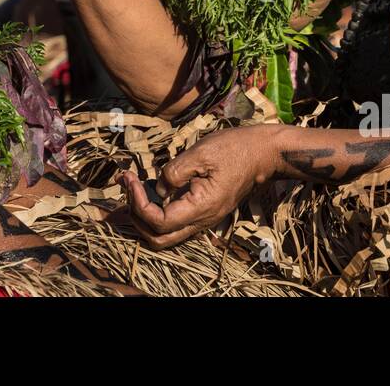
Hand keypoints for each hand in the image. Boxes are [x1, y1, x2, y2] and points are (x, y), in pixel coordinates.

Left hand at [120, 125, 279, 249]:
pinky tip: (148, 188)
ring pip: (166, 234)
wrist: (262, 154)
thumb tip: (158, 188)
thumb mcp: (201, 153)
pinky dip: (156, 211)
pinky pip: (175, 222)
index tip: (132, 180)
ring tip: (132, 186)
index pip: (159, 222)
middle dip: (136, 216)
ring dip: (144, 215)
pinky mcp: (204, 210)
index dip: (139, 205)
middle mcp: (203, 220)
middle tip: (127, 186)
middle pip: (158, 239)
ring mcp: (204, 218)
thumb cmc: (234, 149)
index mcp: (202, 207)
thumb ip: (174, 172)